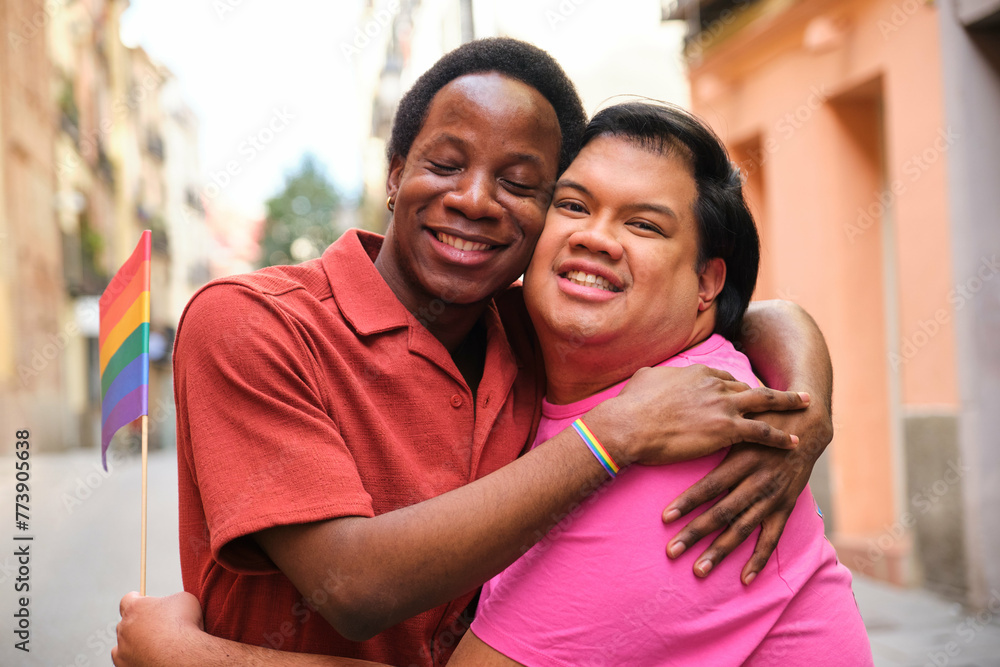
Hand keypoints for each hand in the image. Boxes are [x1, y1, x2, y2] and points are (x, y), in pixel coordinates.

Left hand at [113, 591, 204, 666]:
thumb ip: (170, 600)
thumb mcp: (183, 600)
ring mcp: (122, 649)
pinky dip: (134, 658)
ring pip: (124, 643)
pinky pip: (125, 660)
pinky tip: (149, 657)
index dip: (137, 600)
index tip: (144, 603)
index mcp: (135, 607)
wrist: (183, 655)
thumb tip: (171, 605)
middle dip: (138, 623)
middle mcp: (124, 627)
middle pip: (126, 622)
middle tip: (157, 627)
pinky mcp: (124, 665)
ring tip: (155, 645)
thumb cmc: (184, 625)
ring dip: (134, 642)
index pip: (128, 599)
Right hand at [587, 364, 808, 466]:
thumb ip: (657, 376)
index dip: (736, 388)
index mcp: (697, 372)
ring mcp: (723, 405)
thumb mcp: (645, 378)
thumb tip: (653, 376)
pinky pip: (762, 431)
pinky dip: (780, 436)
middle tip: (792, 394)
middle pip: (750, 386)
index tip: (743, 394)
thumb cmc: (631, 406)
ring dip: (788, 404)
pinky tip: (793, 442)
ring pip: (765, 402)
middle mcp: (715, 384)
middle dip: (772, 391)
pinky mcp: (726, 428)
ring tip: (806, 406)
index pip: (725, 378)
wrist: (629, 424)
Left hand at [662, 400, 832, 582]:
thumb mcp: (737, 426)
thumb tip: (675, 440)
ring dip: (720, 551)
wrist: (806, 425)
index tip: (664, 517)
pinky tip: (744, 578)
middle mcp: (757, 481)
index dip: (687, 502)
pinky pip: (772, 538)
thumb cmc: (761, 423)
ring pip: (742, 529)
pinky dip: (759, 559)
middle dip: (695, 534)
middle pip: (721, 513)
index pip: (709, 486)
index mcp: (742, 460)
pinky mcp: (786, 507)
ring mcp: (773, 497)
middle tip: (671, 551)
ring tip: (699, 569)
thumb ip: (712, 436)